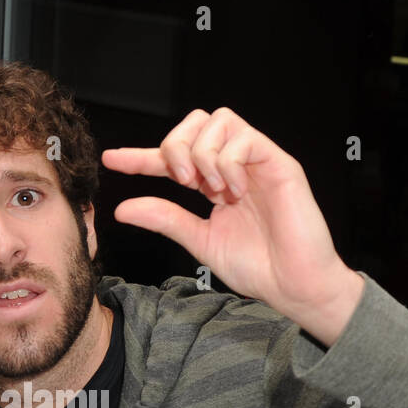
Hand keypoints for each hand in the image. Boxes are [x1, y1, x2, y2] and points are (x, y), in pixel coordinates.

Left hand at [101, 108, 363, 344]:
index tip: (112, 160)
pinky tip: (235, 192)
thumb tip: (124, 208)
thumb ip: (166, 220)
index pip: (174, 158)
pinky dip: (230, 164)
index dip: (141, 156)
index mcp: (215, 183)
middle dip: (177, 144)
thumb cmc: (258, 266)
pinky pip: (246, 140)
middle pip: (197, 121)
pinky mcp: (280, 164)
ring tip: (211, 190)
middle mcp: (235, 166)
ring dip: (203, 154)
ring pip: (219, 121)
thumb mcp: (200, 242)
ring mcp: (258, 162)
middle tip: (180, 180)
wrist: (295, 286)